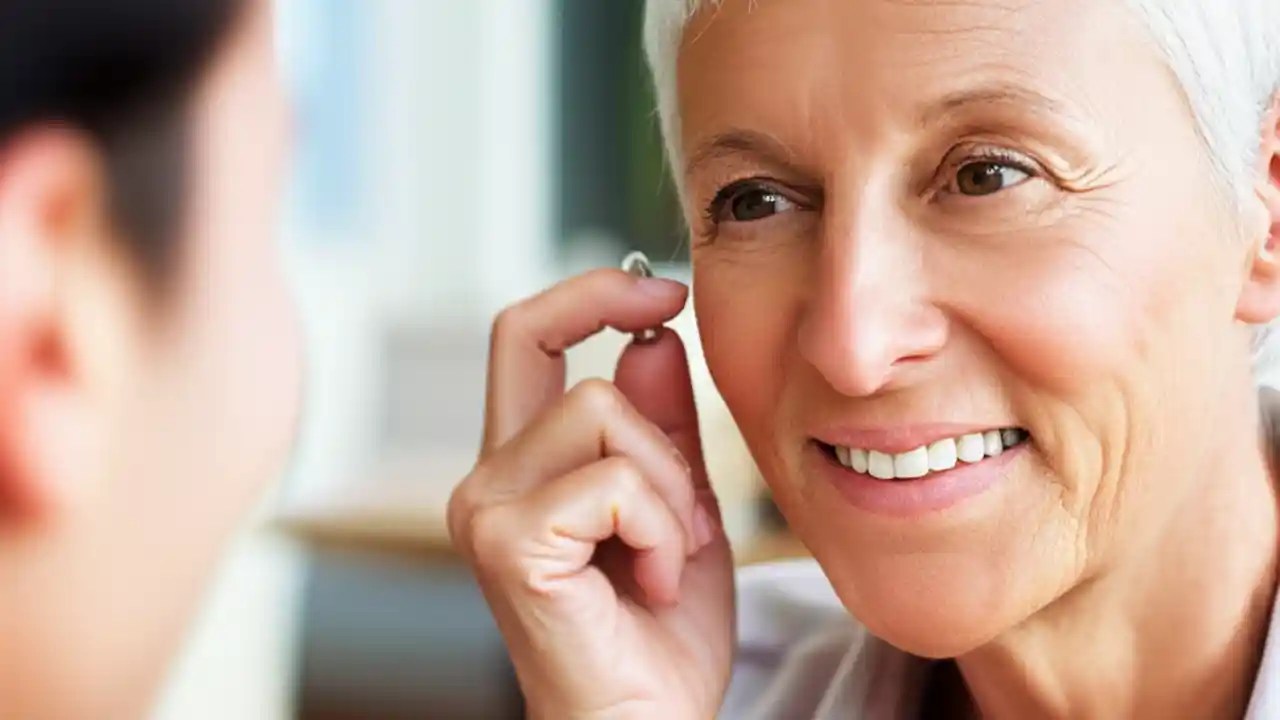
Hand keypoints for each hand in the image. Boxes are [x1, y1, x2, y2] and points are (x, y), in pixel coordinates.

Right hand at [448, 268, 734, 718]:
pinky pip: (614, 481)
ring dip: (668, 490)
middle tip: (688, 513)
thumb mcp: (675, 507)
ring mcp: (487, 511)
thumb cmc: (659, 635)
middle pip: (574, 369)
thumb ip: (661, 426)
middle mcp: (485, 481)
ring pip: (603, 413)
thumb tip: (652, 337)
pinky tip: (655, 582)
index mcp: (519, 466)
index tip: (667, 289)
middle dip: (661, 430)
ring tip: (670, 557)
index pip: (524, 335)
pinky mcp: (508, 544)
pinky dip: (661, 528)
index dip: (591, 293)